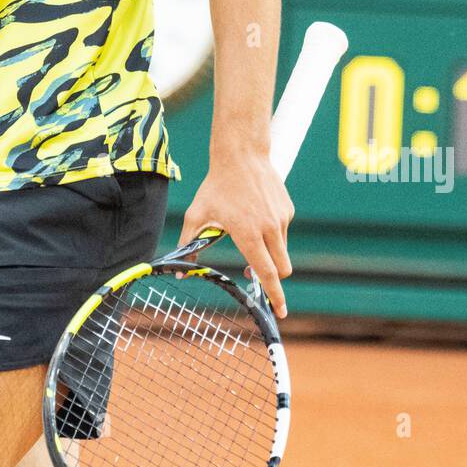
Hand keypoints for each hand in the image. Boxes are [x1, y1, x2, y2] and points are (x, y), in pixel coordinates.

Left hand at [177, 148, 294, 318]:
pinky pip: (282, 232)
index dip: (275, 295)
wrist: (242, 155)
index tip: (281, 312)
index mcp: (249, 234)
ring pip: (282, 251)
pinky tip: (255, 215)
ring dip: (269, 254)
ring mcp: (281, 219)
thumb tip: (179, 269)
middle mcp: (269, 229)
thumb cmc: (217, 186)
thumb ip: (189, 244)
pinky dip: (272, 235)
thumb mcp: (197, 214)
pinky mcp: (287, 210)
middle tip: (252, 273)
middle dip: (273, 280)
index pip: (266, 272)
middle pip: (282, 270)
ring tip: (248, 234)